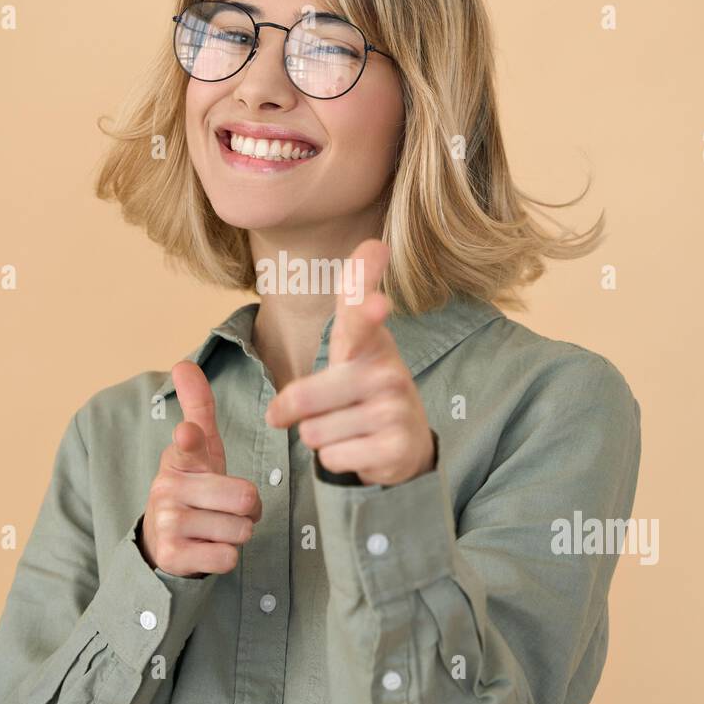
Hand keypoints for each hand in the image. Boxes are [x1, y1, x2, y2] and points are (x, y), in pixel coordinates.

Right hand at [139, 361, 261, 576]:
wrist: (163, 541)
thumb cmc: (193, 488)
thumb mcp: (199, 449)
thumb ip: (198, 407)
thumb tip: (184, 363)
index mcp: (179, 457)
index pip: (188, 445)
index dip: (191, 441)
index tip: (188, 434)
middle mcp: (167, 488)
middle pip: (246, 498)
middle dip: (248, 509)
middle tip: (226, 508)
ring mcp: (167, 523)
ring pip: (241, 530)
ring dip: (237, 533)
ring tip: (215, 527)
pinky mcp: (172, 556)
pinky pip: (228, 558)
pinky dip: (225, 557)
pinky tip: (206, 549)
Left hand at [264, 238, 435, 485]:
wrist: (404, 442)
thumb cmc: (365, 385)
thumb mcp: (354, 340)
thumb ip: (352, 296)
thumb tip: (374, 244)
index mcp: (371, 341)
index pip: (361, 320)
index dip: (366, 310)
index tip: (378, 303)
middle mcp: (389, 372)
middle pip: (304, 398)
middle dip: (299, 412)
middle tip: (327, 408)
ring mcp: (395, 411)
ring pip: (313, 433)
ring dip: (321, 437)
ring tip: (349, 428)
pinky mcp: (397, 449)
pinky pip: (332, 459)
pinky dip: (338, 460)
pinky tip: (362, 449)